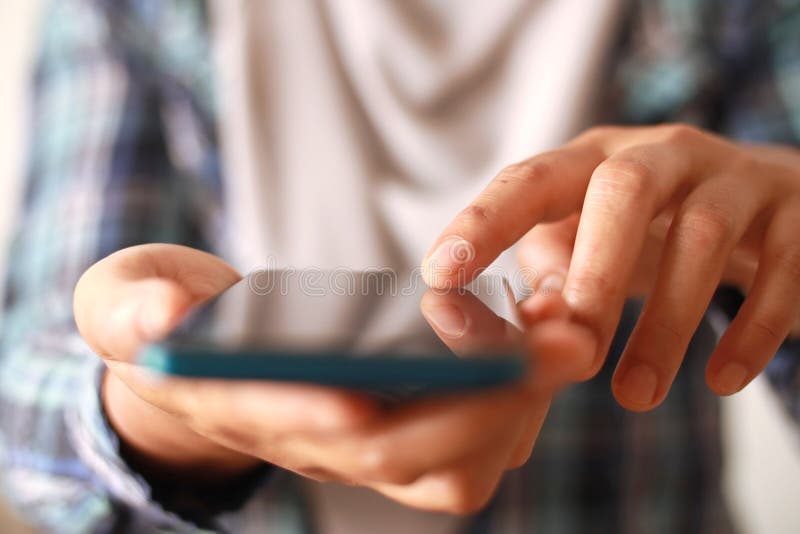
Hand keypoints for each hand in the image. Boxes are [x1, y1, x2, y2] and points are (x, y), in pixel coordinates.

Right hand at [74, 244, 594, 513]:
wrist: (195, 357)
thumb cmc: (160, 321)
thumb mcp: (124, 301)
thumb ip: (134, 308)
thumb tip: (167, 317)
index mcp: (245, 406)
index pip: (303, 424)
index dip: (353, 408)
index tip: (418, 368)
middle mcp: (316, 442)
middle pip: (409, 452)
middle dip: (491, 400)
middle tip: (565, 335)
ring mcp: (362, 442)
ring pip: (456, 464)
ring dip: (520, 402)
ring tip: (567, 326)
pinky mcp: (399, 425)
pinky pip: (472, 442)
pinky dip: (518, 397)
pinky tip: (539, 329)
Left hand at [422, 124, 799, 410]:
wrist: (766, 211)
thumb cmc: (651, 235)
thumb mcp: (592, 247)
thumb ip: (553, 287)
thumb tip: (515, 347)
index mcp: (595, 159)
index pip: (530, 179)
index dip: (485, 222)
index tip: (442, 273)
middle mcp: (663, 153)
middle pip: (622, 188)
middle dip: (594, 272)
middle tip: (576, 351)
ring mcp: (734, 176)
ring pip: (702, 232)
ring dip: (666, 323)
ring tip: (634, 395)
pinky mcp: (795, 215)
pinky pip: (782, 266)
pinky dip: (751, 330)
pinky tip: (722, 380)